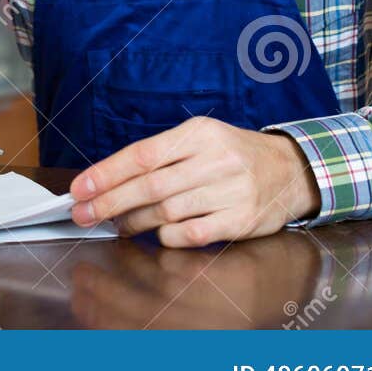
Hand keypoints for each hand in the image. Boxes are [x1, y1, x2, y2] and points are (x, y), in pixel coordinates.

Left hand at [68, 117, 319, 247]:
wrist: (290, 170)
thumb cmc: (232, 155)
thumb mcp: (200, 139)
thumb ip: (159, 156)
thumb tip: (107, 180)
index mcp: (199, 133)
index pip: (142, 155)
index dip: (107, 174)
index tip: (80, 189)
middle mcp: (215, 160)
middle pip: (150, 186)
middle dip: (110, 202)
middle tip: (84, 214)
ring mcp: (231, 191)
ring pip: (167, 212)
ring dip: (134, 222)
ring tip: (118, 224)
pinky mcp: (241, 221)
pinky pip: (191, 234)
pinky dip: (167, 237)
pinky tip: (158, 234)